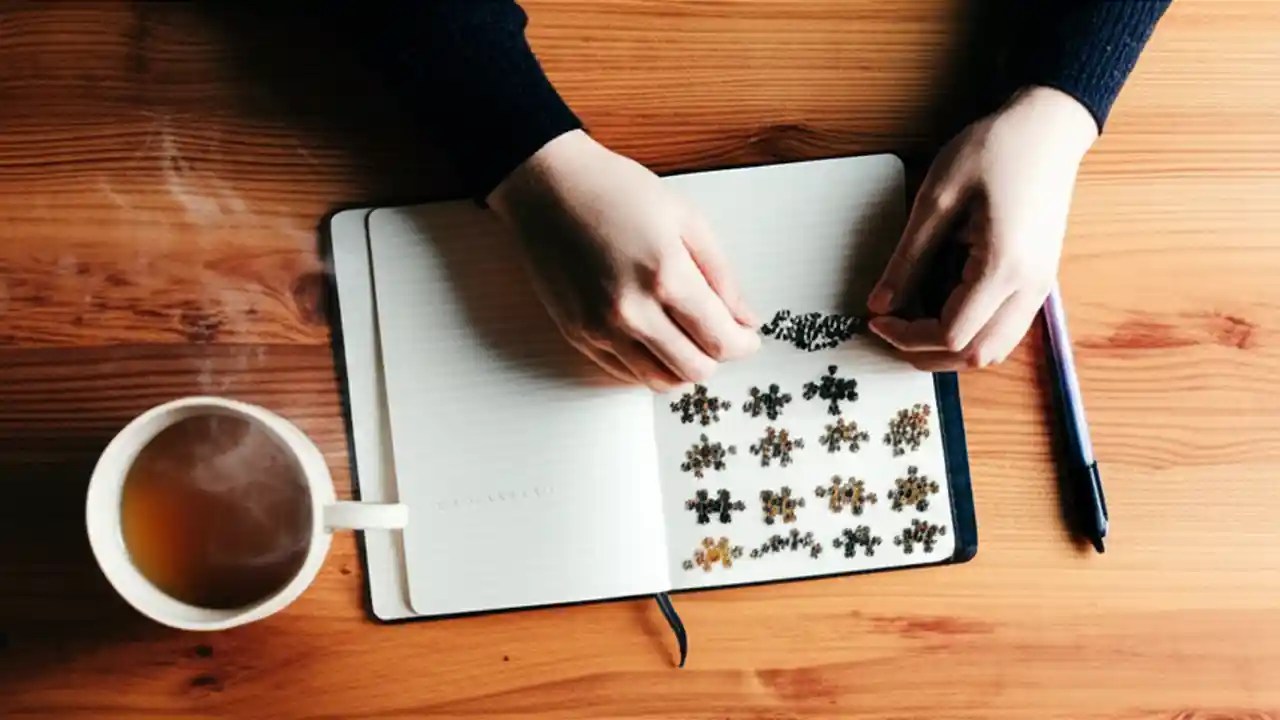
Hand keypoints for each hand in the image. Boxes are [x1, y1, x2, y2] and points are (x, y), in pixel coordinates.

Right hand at [488, 130, 759, 389]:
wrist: (546, 186)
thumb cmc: (613, 190)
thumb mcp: (685, 218)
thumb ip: (721, 275)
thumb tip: (746, 319)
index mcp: (666, 276)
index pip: (720, 340)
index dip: (744, 344)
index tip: (748, 336)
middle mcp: (631, 311)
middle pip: (694, 369)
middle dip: (717, 356)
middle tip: (720, 334)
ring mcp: (600, 328)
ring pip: (659, 381)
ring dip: (682, 366)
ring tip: (687, 337)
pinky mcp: (578, 334)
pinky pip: (625, 373)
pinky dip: (649, 363)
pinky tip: (655, 336)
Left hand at [867, 86, 1097, 369]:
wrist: (1048, 128)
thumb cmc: (995, 150)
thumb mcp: (937, 199)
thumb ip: (907, 259)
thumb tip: (878, 304)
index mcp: (1003, 267)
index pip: (951, 334)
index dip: (906, 336)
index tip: (877, 318)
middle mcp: (1030, 287)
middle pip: (976, 356)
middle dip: (927, 354)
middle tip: (890, 330)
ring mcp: (1040, 287)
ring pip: (995, 350)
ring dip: (951, 350)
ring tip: (913, 325)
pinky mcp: (1039, 281)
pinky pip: (1005, 329)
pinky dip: (972, 334)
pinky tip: (943, 310)